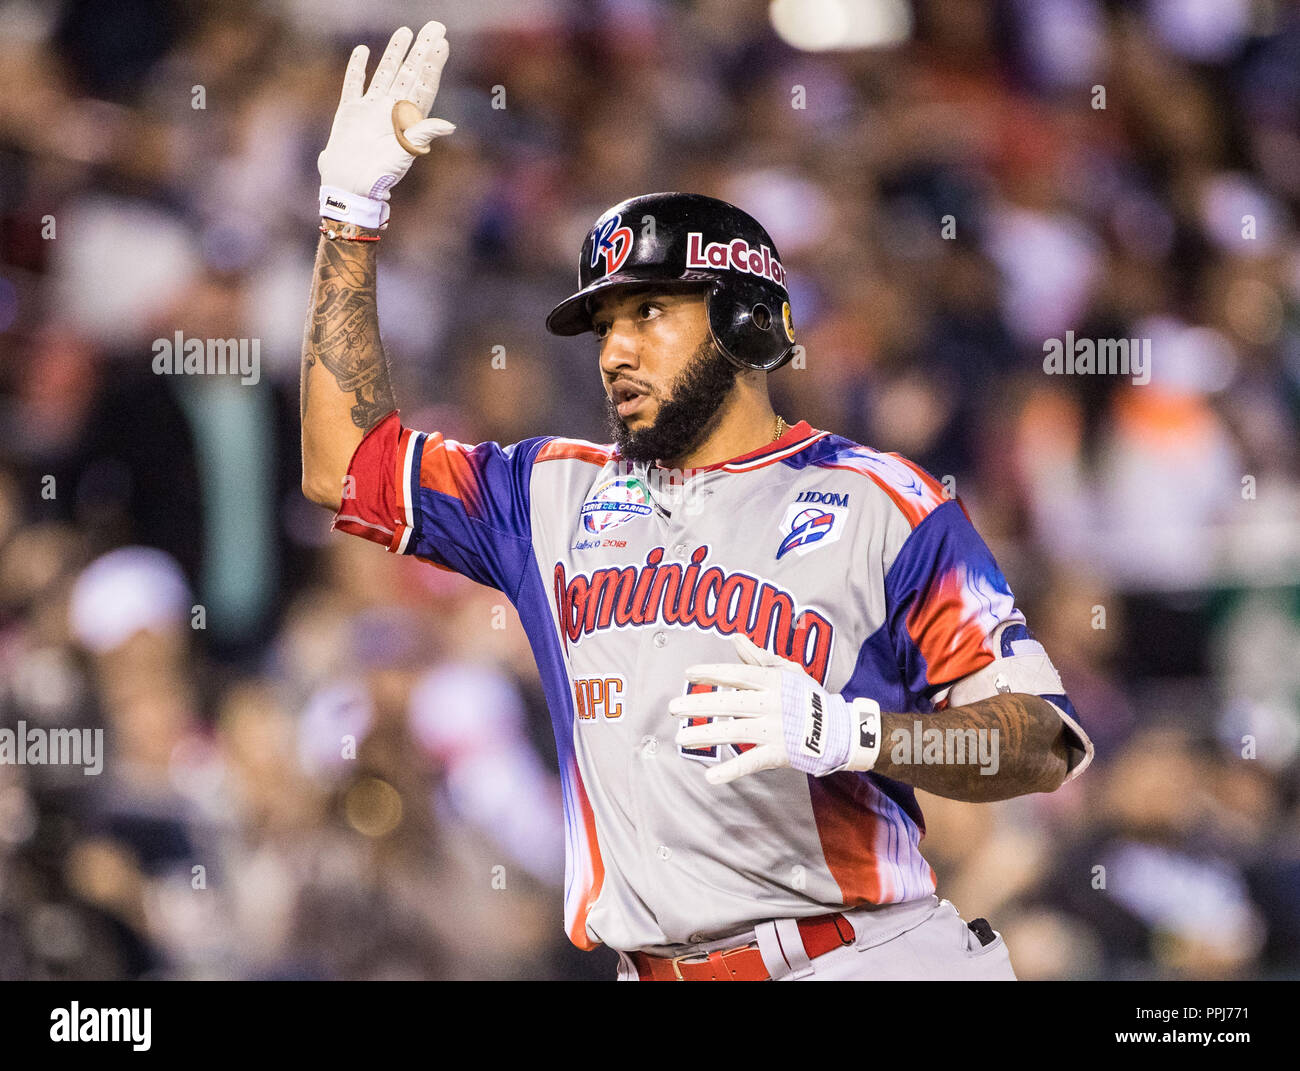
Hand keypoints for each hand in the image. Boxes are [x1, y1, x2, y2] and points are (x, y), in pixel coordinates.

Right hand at [317, 21, 454, 226]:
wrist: (350, 186)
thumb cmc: (380, 175)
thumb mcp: (404, 153)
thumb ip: (422, 134)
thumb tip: (449, 125)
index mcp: (408, 119)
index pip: (424, 85)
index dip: (434, 64)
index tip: (442, 43)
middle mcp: (392, 110)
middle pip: (409, 73)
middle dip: (421, 50)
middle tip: (433, 27)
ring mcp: (370, 109)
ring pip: (386, 73)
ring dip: (395, 53)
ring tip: (405, 32)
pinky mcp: (350, 111)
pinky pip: (354, 84)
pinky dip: (358, 68)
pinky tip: (363, 51)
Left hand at [670, 634, 881, 785]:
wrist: (840, 730)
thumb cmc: (809, 697)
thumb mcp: (789, 671)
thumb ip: (759, 657)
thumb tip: (735, 637)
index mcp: (773, 681)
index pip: (737, 673)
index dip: (712, 672)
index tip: (689, 673)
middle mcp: (772, 703)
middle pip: (729, 702)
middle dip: (699, 704)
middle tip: (672, 707)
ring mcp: (775, 729)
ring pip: (734, 731)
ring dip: (705, 734)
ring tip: (680, 738)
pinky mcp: (779, 753)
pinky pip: (751, 761)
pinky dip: (731, 770)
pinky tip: (710, 776)